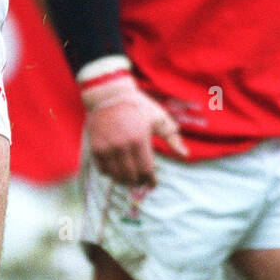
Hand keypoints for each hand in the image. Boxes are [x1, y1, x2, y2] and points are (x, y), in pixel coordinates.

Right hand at [82, 72, 186, 186]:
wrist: (108, 95)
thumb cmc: (137, 106)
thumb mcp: (158, 118)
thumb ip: (172, 137)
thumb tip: (184, 155)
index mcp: (139, 139)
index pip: (146, 170)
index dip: (150, 180)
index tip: (153, 184)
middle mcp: (122, 146)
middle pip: (131, 176)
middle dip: (138, 182)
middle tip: (142, 182)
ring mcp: (107, 148)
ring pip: (116, 175)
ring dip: (124, 180)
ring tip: (130, 179)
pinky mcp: (95, 148)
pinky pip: (102, 169)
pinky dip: (110, 174)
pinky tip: (116, 171)